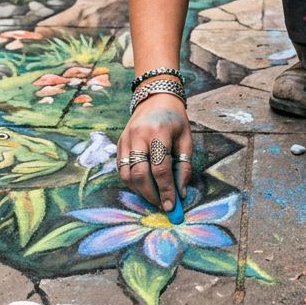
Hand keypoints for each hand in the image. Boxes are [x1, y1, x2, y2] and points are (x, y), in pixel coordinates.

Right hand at [117, 94, 190, 211]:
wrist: (156, 98)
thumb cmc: (175, 119)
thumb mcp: (186, 139)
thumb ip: (184, 166)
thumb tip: (180, 193)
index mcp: (159, 133)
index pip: (160, 169)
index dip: (166, 190)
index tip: (171, 206)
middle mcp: (138, 136)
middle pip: (140, 174)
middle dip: (151, 195)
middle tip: (161, 205)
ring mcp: (126, 139)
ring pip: (126, 174)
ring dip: (139, 191)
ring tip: (152, 197)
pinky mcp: (119, 143)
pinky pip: (121, 168)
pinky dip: (130, 182)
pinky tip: (142, 186)